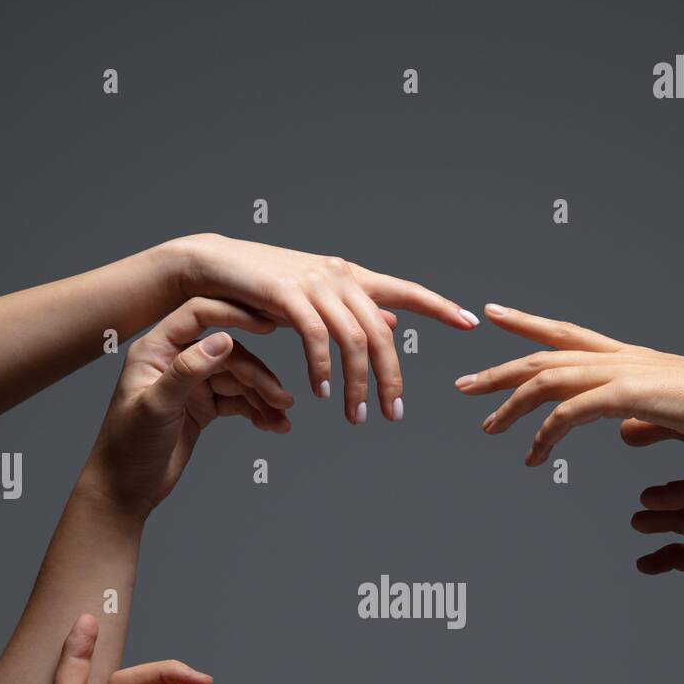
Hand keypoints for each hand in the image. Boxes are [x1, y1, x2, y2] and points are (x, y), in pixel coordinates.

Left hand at [84, 297, 293, 516]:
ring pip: (237, 380)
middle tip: (282, 400)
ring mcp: (190, 384)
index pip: (198, 315)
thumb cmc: (128, 447)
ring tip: (282, 419)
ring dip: (262, 397)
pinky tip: (272, 425)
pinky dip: (256, 411)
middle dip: (258, 376)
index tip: (268, 324)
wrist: (125, 488)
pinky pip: (236, 401)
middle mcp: (175, 360)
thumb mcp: (157, 406)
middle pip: (228, 354)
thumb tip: (225, 340)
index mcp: (156, 350)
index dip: (234, 315)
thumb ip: (188, 370)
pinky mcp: (202, 407)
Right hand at [177, 233, 479, 424]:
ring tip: (356, 418)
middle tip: (393, 416)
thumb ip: (352, 313)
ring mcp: (315, 284)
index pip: (406, 291)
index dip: (439, 306)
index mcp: (351, 277)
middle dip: (391, 379)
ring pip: (354, 340)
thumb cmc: (263, 287)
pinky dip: (322, 368)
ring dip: (357, 384)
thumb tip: (388, 327)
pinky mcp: (288, 294)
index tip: (470, 323)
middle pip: (382, 334)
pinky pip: (317, 337)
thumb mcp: (316, 301)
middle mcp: (340, 277)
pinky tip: (321, 393)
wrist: (213, 265)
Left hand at [454, 304, 683, 466]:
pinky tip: (532, 455)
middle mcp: (616, 358)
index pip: (564, 335)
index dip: (527, 324)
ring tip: (485, 429)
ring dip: (511, 405)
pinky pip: (569, 413)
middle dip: (499, 369)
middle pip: (543, 356)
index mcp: (624, 359)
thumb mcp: (665, 417)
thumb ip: (639, 422)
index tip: (493, 314)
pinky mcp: (624, 395)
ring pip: (547, 381)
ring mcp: (619, 373)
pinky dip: (545, 434)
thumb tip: (622, 432)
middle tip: (462, 385)